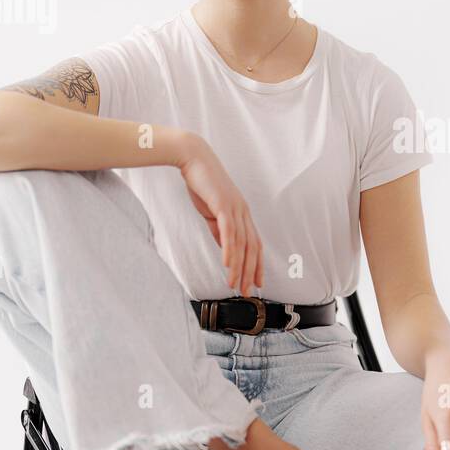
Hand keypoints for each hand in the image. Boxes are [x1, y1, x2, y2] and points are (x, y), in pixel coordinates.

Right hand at [177, 136, 263, 295]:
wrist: (193, 159)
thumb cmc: (202, 183)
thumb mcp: (212, 211)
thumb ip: (219, 229)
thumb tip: (224, 246)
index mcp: (242, 213)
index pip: (254, 244)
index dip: (257, 264)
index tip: (256, 282)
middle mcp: (243, 212)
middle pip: (252, 248)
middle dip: (250, 271)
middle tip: (246, 290)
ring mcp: (235, 208)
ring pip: (242, 243)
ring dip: (239, 266)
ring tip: (235, 284)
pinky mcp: (223, 205)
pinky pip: (229, 232)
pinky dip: (229, 250)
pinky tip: (227, 265)